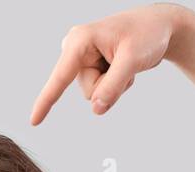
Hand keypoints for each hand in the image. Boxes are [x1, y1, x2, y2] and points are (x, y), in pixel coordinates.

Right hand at [31, 3, 188, 122]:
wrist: (160, 26)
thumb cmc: (148, 34)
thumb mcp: (133, 60)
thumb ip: (113, 86)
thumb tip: (96, 109)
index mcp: (80, 40)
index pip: (60, 77)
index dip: (46, 101)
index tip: (34, 121)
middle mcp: (75, 48)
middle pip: (87, 90)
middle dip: (108, 86)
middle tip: (126, 63)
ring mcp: (82, 59)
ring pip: (93, 93)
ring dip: (114, 85)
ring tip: (125, 62)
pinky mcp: (89, 66)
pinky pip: (99, 90)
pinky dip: (115, 84)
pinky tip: (122, 64)